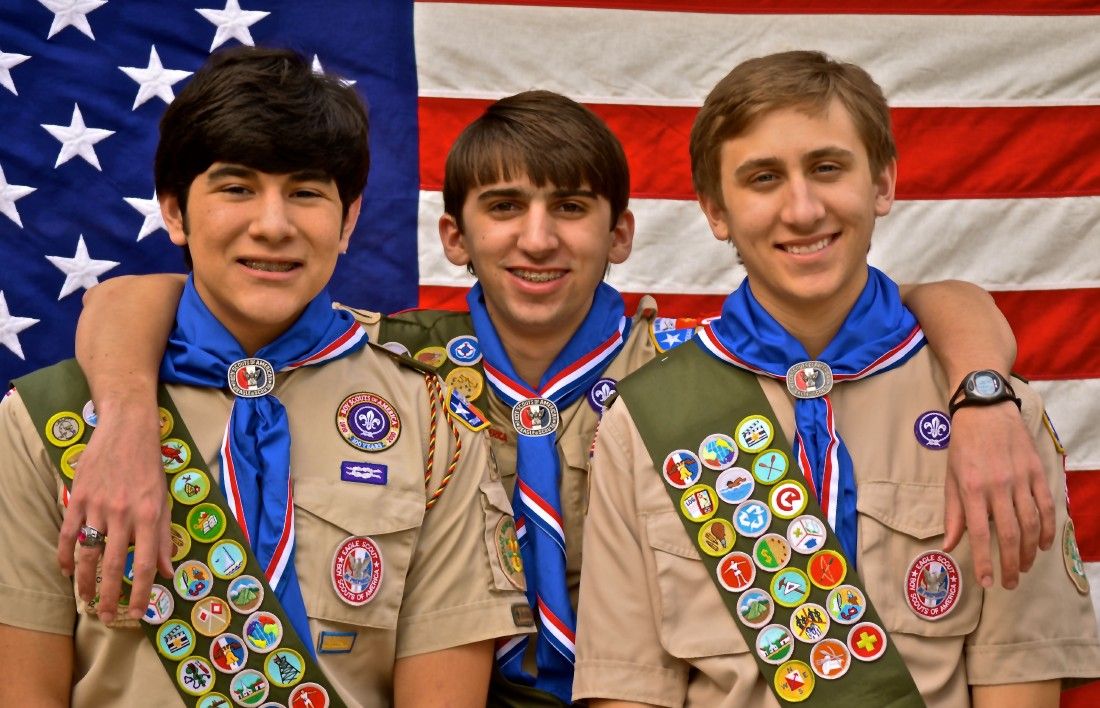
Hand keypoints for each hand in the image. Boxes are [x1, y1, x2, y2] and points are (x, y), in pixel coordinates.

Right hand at [56, 402, 172, 622]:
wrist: (127, 428)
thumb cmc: (150, 466)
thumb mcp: (164, 500)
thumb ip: (164, 537)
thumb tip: (169, 571)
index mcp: (150, 515)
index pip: (147, 562)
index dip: (144, 591)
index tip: (140, 612)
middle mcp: (124, 513)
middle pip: (113, 565)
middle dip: (109, 595)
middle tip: (106, 616)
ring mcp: (98, 505)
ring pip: (87, 553)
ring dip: (84, 582)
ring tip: (85, 600)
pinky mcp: (78, 497)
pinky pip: (68, 533)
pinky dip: (66, 556)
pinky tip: (67, 571)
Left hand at [943, 401, 1054, 588]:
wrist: (986, 410)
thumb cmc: (963, 446)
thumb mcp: (950, 477)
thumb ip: (952, 513)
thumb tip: (950, 545)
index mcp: (971, 488)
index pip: (979, 533)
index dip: (984, 561)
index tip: (987, 582)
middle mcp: (997, 486)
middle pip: (1009, 535)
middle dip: (1010, 564)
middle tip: (1010, 583)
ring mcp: (1021, 479)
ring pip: (1031, 524)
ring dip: (1028, 551)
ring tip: (1023, 567)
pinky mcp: (1037, 472)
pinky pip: (1046, 506)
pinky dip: (1047, 529)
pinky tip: (1042, 545)